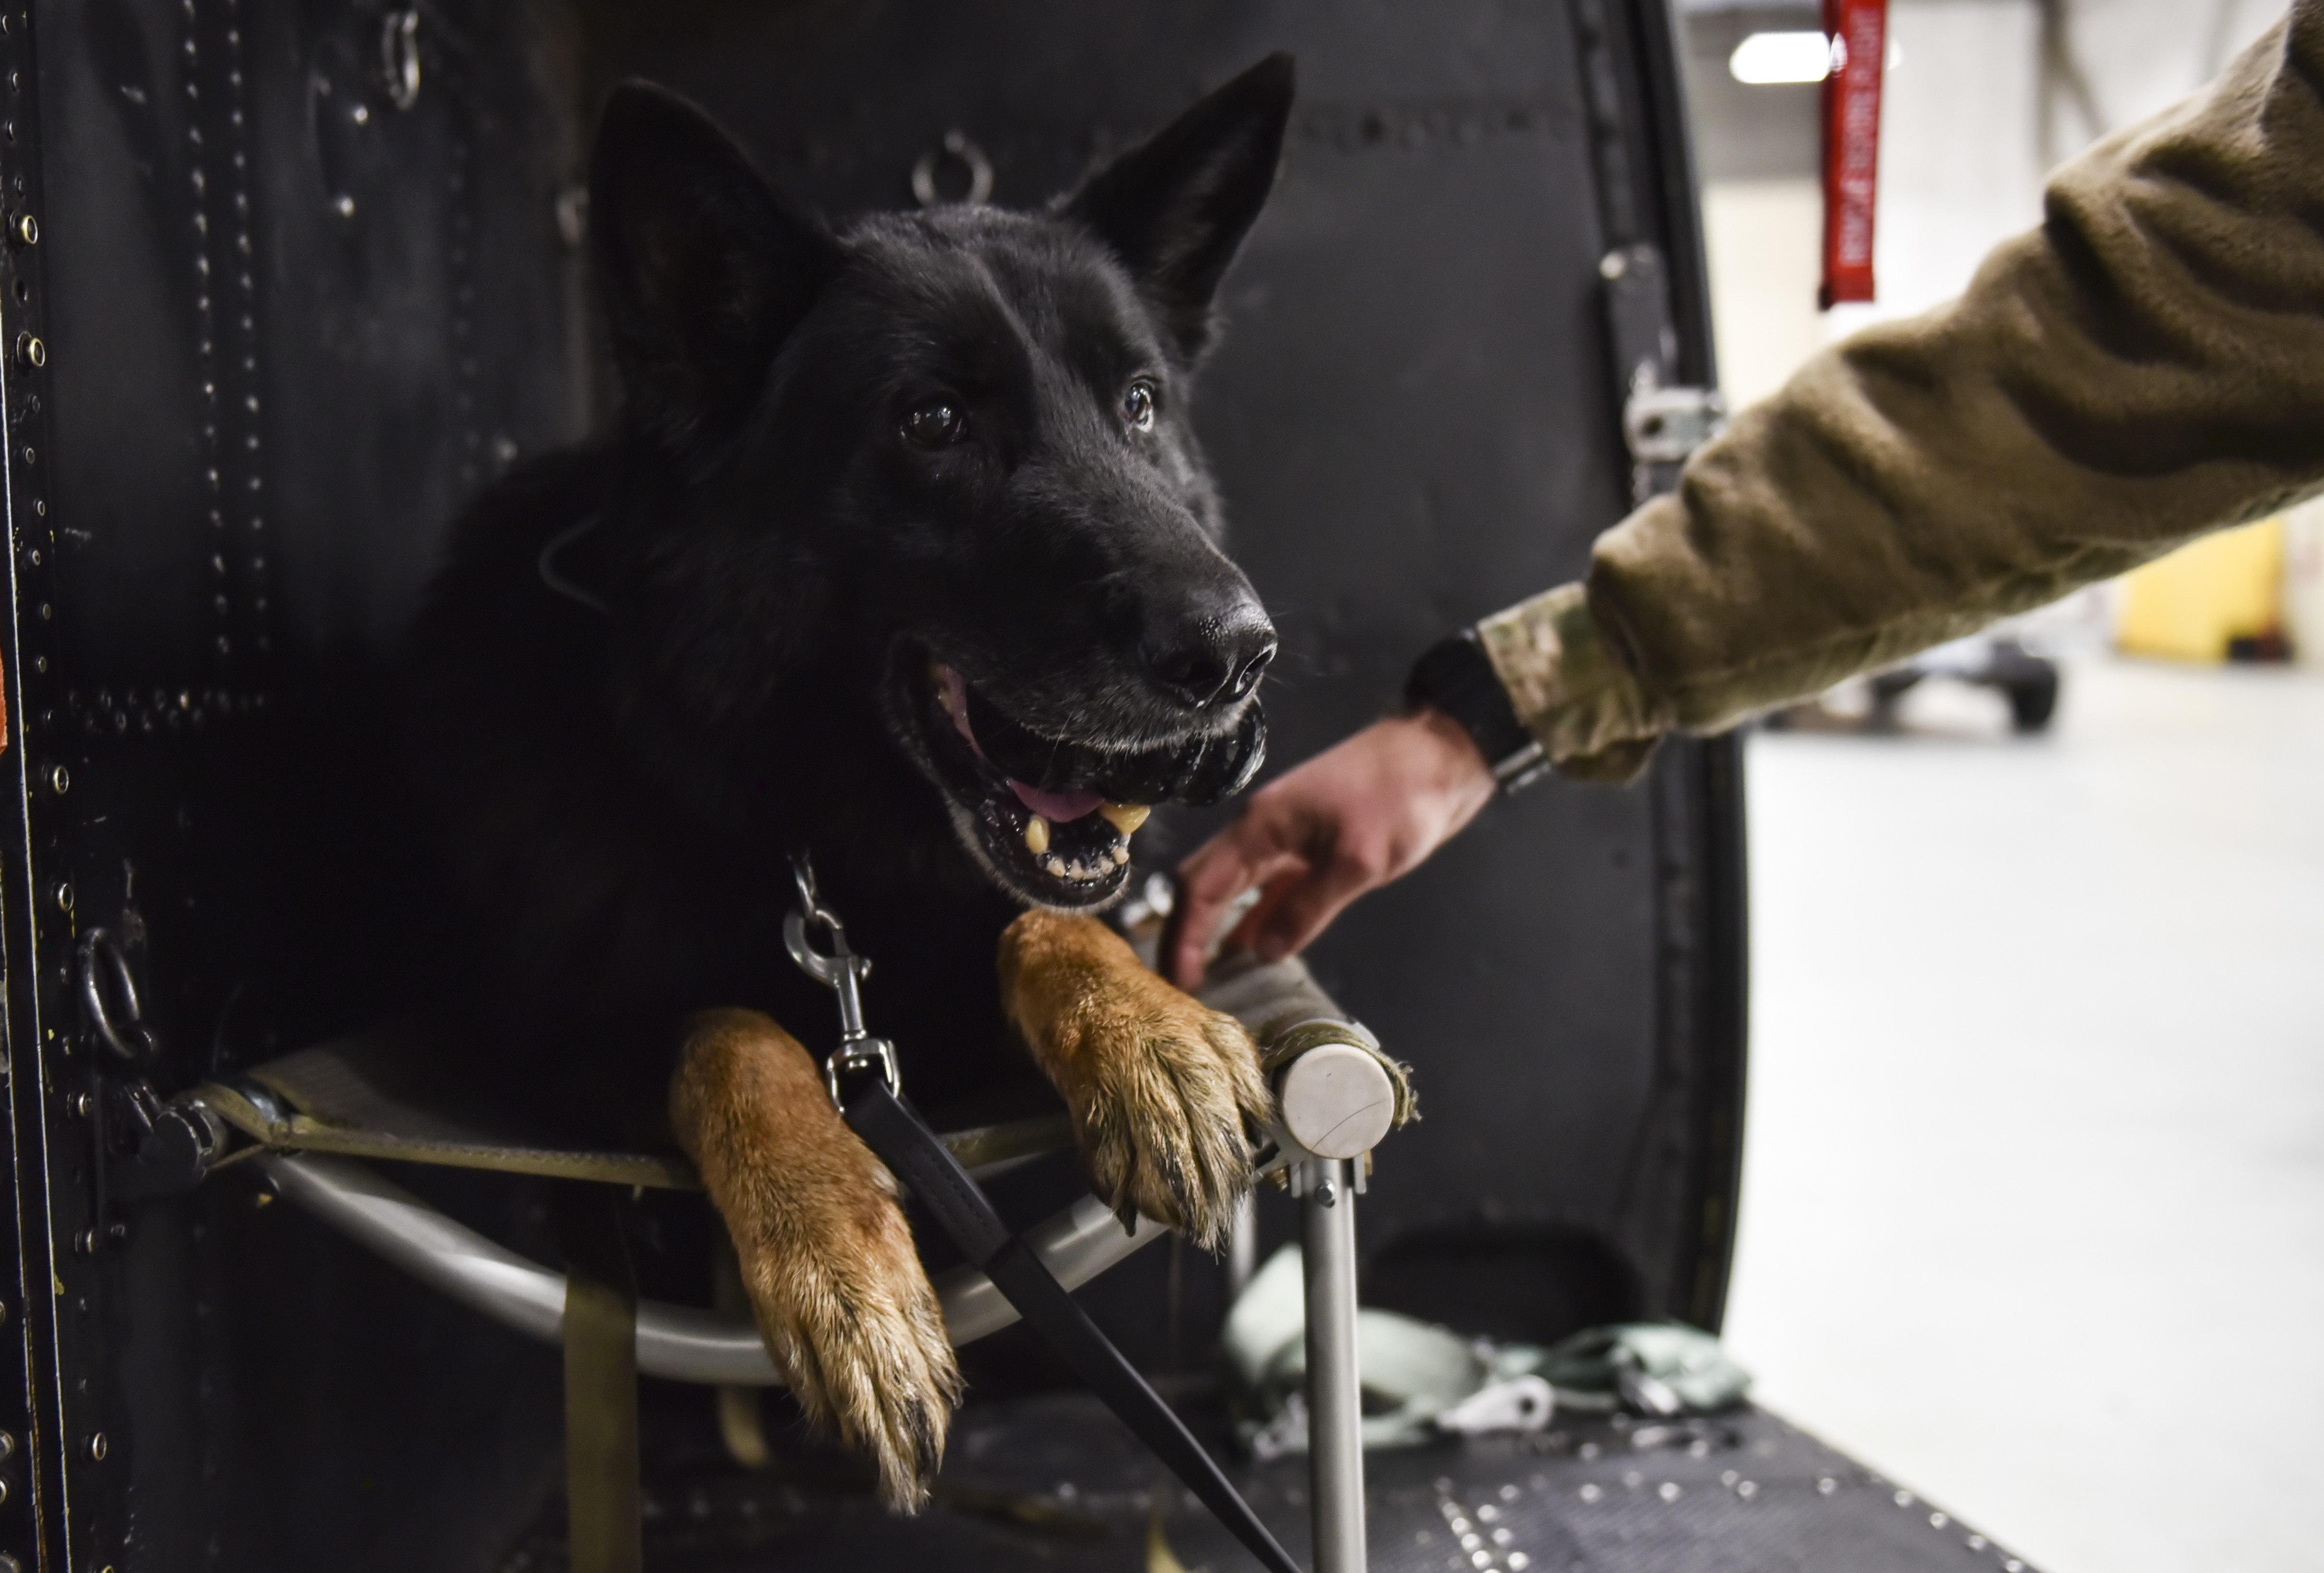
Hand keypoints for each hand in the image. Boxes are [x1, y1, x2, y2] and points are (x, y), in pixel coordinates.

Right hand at [1164, 708, 1496, 988]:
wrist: (1438, 757)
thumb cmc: (1399, 798)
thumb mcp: (1357, 861)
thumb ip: (1307, 907)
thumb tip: (1263, 952)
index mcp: (1260, 826)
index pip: (1201, 886)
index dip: (1183, 935)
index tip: (1178, 982)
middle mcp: (1261, 832)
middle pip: (1205, 886)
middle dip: (1187, 934)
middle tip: (1181, 989)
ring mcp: (1285, 841)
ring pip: (1234, 890)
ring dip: (1216, 931)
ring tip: (1208, 981)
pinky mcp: (1309, 852)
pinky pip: (1267, 891)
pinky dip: (1253, 920)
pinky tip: (1249, 952)